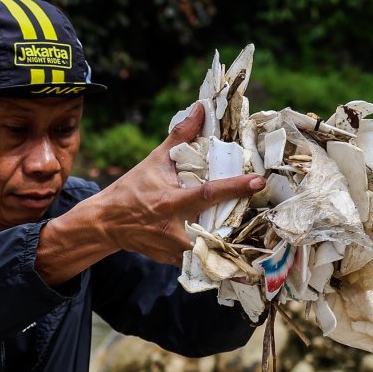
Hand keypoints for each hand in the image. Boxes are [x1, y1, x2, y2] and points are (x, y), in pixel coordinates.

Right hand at [36, 102, 262, 281]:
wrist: (106, 223)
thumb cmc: (132, 189)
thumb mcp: (155, 161)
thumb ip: (180, 137)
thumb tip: (199, 109)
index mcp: (171, 201)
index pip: (208, 193)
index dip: (235, 187)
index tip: (258, 182)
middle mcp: (174, 227)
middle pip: (215, 232)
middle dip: (239, 230)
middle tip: (266, 225)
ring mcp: (173, 248)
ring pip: (208, 253)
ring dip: (230, 249)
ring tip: (254, 246)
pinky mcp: (171, 260)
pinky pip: (198, 262)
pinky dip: (213, 258)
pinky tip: (231, 259)